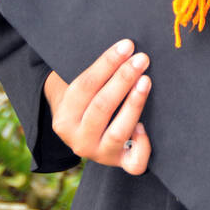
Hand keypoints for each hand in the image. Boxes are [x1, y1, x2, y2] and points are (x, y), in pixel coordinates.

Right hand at [45, 38, 151, 174]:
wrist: (84, 133)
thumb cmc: (87, 99)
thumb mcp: (78, 88)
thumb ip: (95, 74)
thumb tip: (123, 48)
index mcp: (64, 118)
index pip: (85, 86)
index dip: (107, 64)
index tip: (126, 46)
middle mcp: (78, 140)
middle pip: (101, 107)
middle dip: (123, 79)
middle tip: (141, 59)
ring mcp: (99, 154)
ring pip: (118, 131)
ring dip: (134, 103)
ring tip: (146, 81)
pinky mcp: (120, 163)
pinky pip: (134, 163)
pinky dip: (142, 145)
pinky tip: (145, 126)